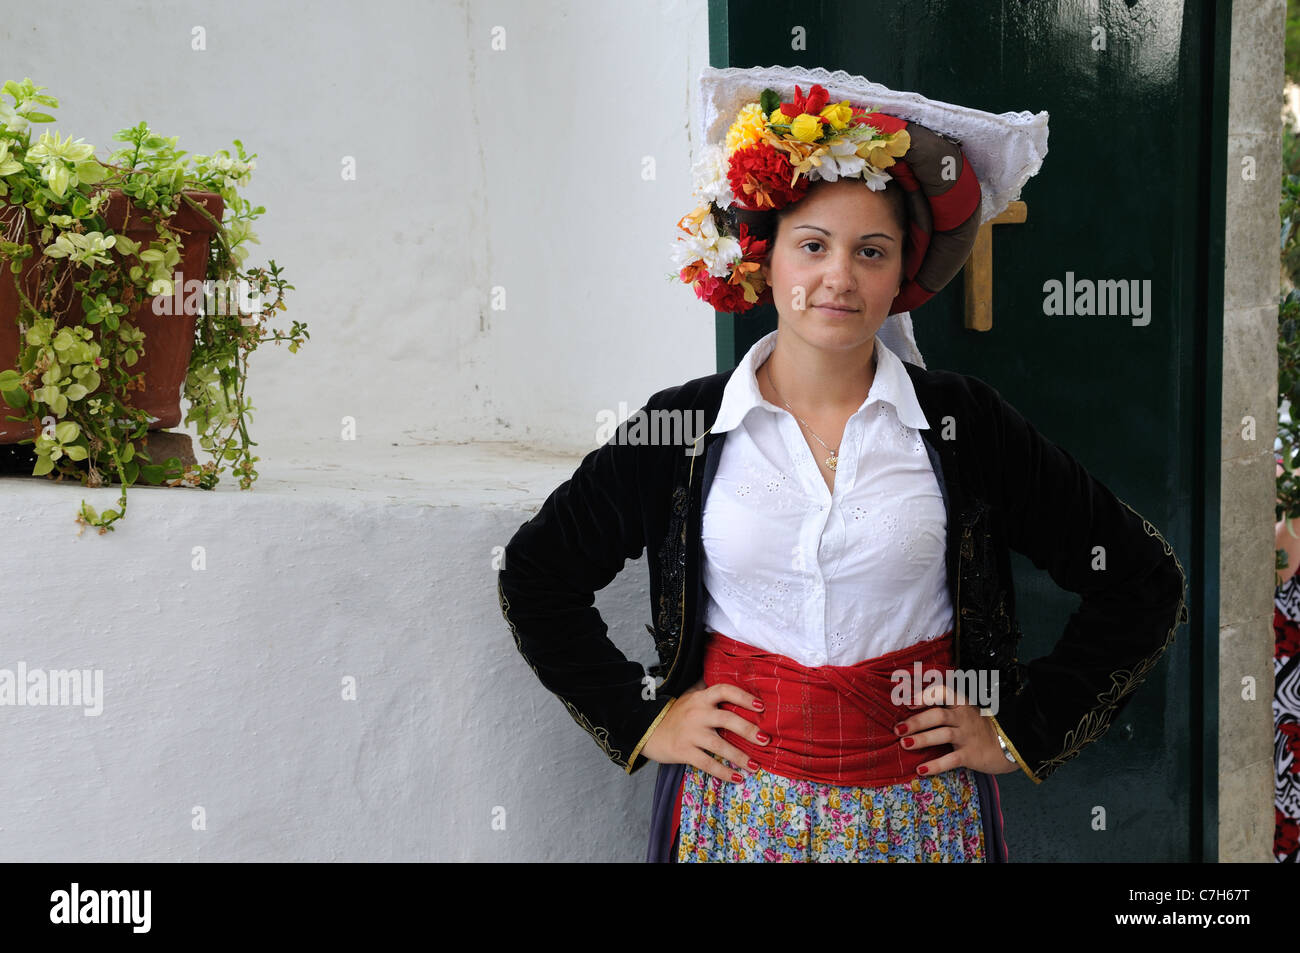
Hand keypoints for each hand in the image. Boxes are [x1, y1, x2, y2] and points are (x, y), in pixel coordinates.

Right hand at [642, 677, 767, 782]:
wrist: (647, 731)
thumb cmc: (675, 714)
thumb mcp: (689, 697)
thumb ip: (708, 691)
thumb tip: (733, 682)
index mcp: (700, 698)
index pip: (724, 690)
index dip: (743, 697)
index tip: (761, 706)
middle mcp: (697, 713)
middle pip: (727, 719)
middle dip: (748, 730)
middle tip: (765, 740)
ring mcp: (690, 733)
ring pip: (719, 744)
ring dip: (740, 756)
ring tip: (756, 766)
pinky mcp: (684, 751)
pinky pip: (707, 763)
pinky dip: (723, 771)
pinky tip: (737, 777)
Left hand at [894, 682, 1020, 776]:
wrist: (1009, 746)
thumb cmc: (980, 728)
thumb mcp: (965, 712)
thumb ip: (945, 709)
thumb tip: (912, 710)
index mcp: (961, 704)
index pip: (943, 692)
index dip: (925, 695)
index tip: (908, 702)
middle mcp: (964, 718)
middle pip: (938, 715)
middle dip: (916, 721)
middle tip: (898, 729)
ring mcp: (967, 736)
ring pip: (943, 734)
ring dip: (922, 739)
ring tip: (904, 744)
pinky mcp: (971, 755)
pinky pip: (951, 760)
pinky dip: (935, 765)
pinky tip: (920, 769)